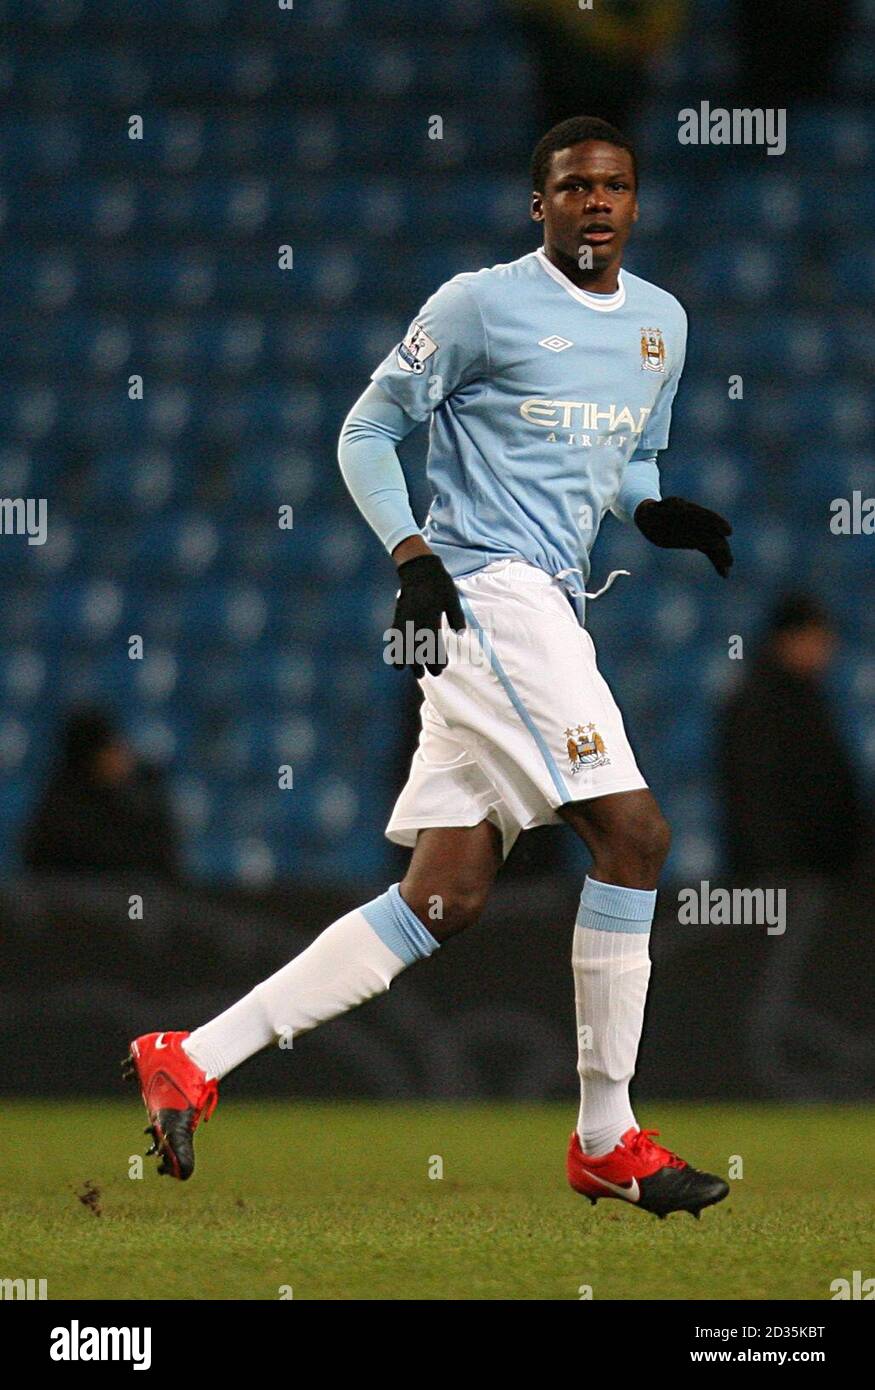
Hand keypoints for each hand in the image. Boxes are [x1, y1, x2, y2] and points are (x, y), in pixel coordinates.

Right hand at [389, 554, 466, 677]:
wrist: (419, 568)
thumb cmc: (439, 584)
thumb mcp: (452, 599)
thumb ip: (456, 617)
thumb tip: (460, 633)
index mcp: (431, 619)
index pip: (433, 645)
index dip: (436, 659)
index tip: (440, 668)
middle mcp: (416, 622)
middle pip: (415, 648)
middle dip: (418, 664)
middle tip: (423, 675)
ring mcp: (404, 618)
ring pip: (402, 643)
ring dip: (403, 658)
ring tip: (403, 669)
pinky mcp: (398, 614)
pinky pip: (393, 632)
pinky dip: (393, 644)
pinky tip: (393, 653)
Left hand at [634, 496, 733, 576]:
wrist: (654, 518)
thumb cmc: (653, 514)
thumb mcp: (652, 514)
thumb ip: (656, 514)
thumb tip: (645, 513)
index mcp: (683, 509)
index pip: (703, 516)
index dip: (716, 523)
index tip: (728, 531)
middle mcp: (695, 519)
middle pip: (712, 533)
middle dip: (721, 546)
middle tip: (728, 560)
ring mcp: (698, 529)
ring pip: (713, 543)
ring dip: (721, 556)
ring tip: (727, 568)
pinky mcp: (698, 540)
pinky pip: (709, 550)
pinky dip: (716, 560)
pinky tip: (724, 573)